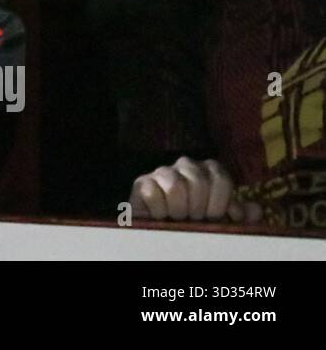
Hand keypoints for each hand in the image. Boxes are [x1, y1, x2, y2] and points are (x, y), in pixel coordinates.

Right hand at [128, 156, 262, 221]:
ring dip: (178, 210)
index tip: (213, 217)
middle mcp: (186, 166)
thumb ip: (239, 214)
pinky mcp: (141, 183)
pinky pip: (153, 194)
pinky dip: (159, 211)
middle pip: (198, 181)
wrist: (164, 232)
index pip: (220, 177)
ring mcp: (162, 172)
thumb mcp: (223, 220)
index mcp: (209, 171)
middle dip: (198, 208)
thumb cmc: (197, 223)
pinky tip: (161, 217)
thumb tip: (255, 211)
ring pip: (175, 185)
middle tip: (193, 219)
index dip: (219, 202)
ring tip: (177, 219)